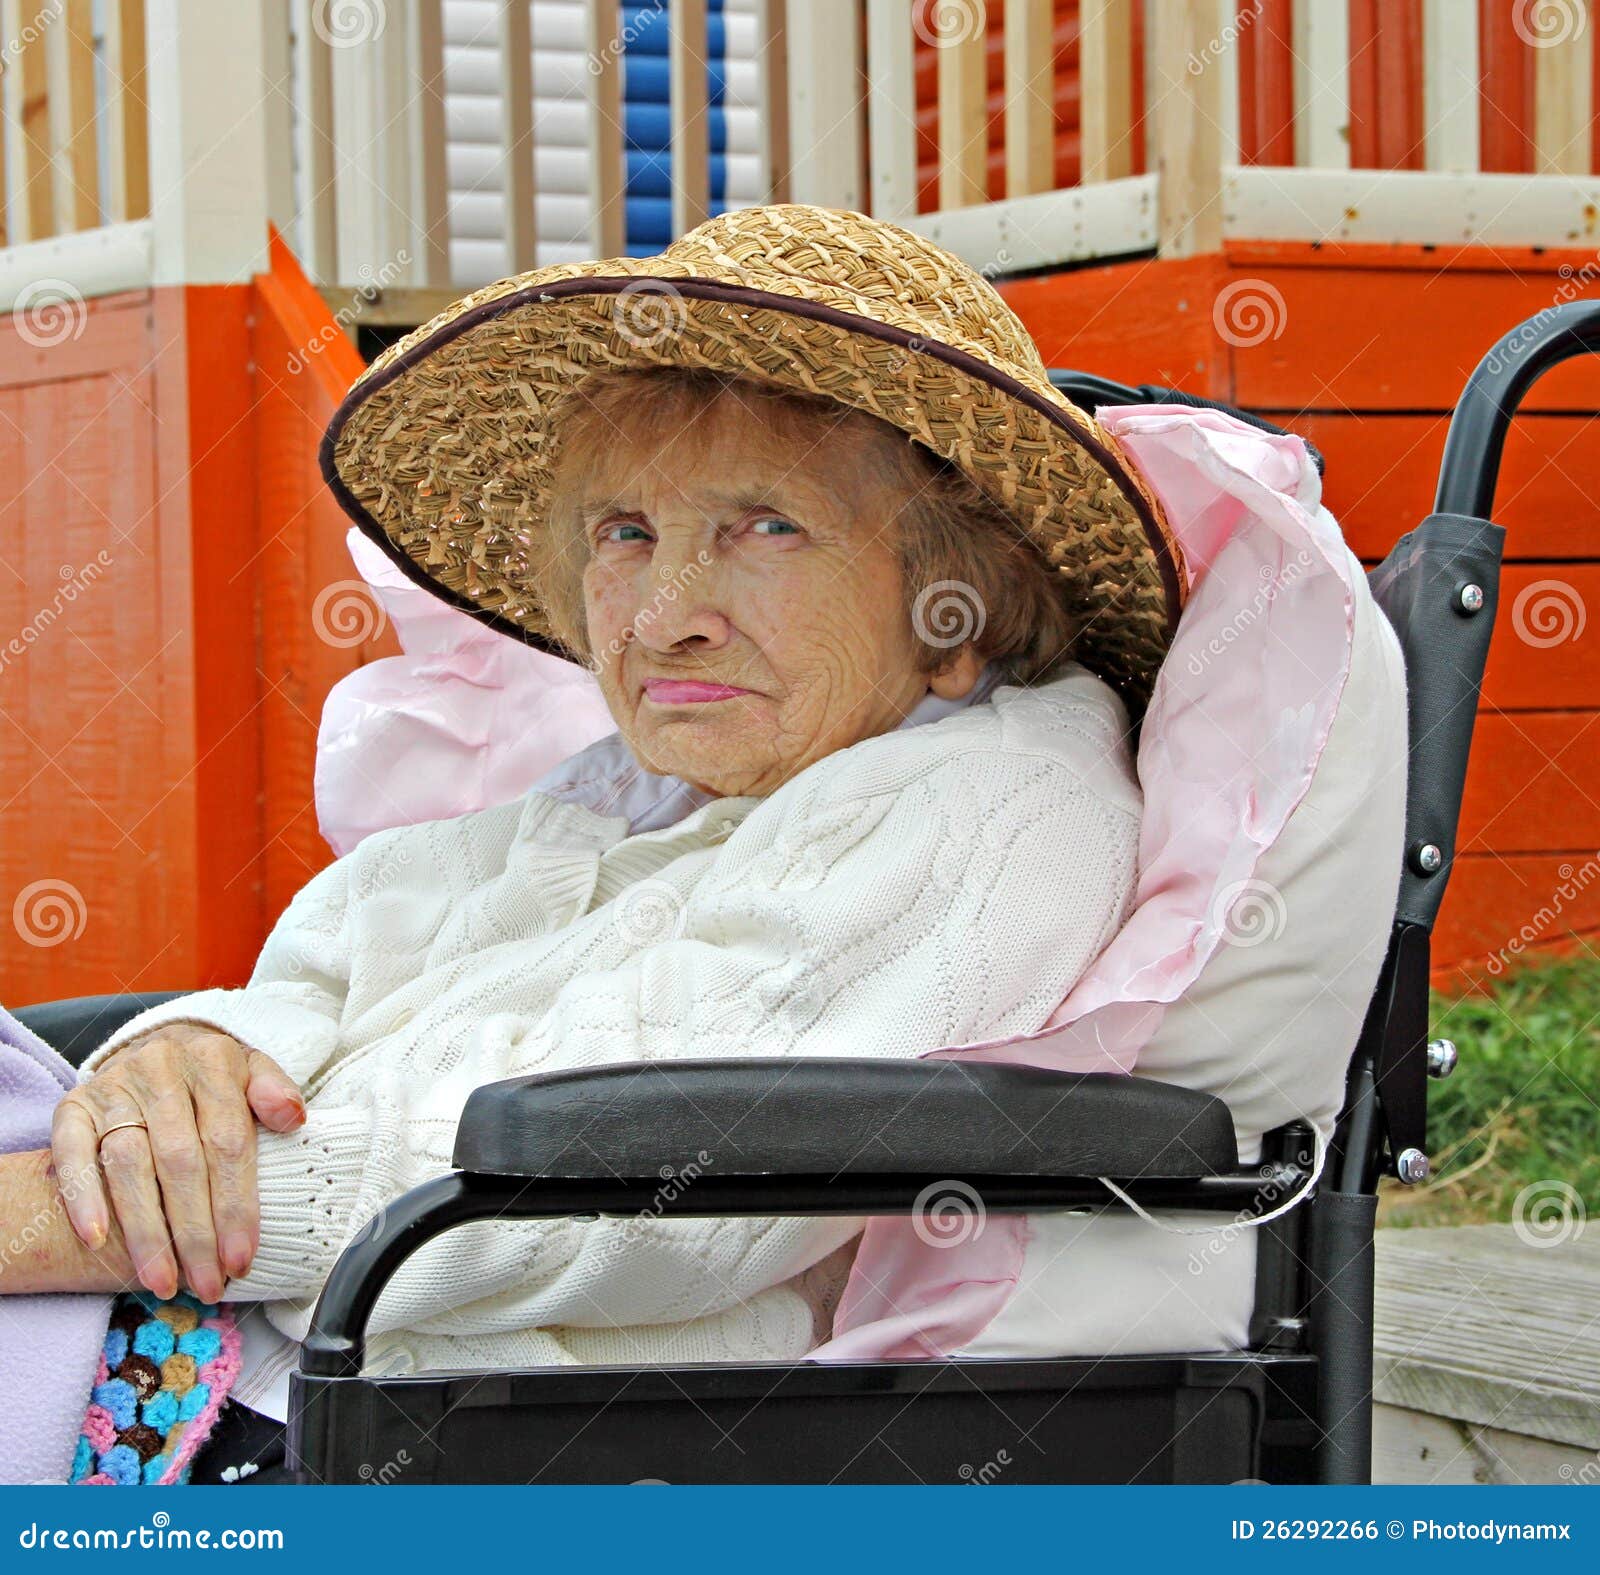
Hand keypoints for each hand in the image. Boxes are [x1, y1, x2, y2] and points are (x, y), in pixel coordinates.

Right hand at [50, 1024, 305, 1301]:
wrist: (159, 1049)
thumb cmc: (216, 1079)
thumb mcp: (254, 1073)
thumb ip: (274, 1093)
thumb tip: (293, 1118)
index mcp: (214, 1059)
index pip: (228, 1141)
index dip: (236, 1204)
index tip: (241, 1257)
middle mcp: (161, 1068)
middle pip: (179, 1160)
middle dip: (195, 1232)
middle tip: (206, 1283)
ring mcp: (114, 1086)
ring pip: (128, 1164)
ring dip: (145, 1231)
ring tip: (162, 1280)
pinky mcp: (74, 1105)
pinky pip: (71, 1155)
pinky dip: (82, 1199)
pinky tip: (96, 1241)